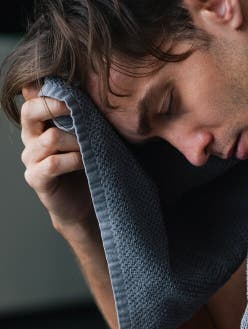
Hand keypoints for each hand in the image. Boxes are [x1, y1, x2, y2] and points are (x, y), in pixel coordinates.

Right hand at [19, 83, 92, 231]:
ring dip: (76, 140)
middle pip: (30, 111)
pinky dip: (73, 160)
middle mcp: (31, 138)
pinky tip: (86, 162)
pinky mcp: (36, 178)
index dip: (48, 90)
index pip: (32, 96)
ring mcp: (31, 158)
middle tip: (77, 109)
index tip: (73, 89)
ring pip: (50, 138)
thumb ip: (82, 116)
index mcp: (40, 124)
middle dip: (55, 106)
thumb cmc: (89, 164)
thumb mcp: (87, 136)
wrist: (86, 202)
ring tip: (91, 146)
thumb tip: (95, 86)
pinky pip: (52, 163)